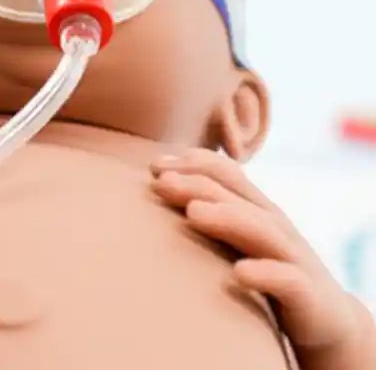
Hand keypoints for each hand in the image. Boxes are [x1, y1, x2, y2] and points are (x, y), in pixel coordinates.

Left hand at [151, 150, 375, 369]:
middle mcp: (275, 226)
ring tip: (194, 212)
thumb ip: (207, 212)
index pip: (227, 175)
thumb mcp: (238, 236)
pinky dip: (264, 274)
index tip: (153, 166)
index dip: (193, 165)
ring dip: (228, 218)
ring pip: (261, 230)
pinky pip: (287, 281)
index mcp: (256, 209)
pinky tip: (238, 273)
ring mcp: (292, 257)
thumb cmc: (267, 268)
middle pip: (236, 197)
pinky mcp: (306, 292)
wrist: (326, 314)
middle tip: (161, 181)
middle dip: (198, 185)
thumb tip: (156, 189)